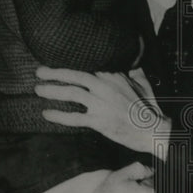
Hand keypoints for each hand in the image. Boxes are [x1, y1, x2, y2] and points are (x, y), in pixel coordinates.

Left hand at [35, 66, 170, 158]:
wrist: (154, 130)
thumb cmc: (149, 108)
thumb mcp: (143, 82)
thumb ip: (133, 71)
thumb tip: (131, 62)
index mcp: (113, 75)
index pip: (87, 67)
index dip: (71, 66)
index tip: (58, 65)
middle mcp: (104, 86)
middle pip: (74, 75)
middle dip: (54, 73)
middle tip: (39, 72)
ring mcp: (101, 104)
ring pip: (71, 93)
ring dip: (52, 91)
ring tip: (39, 90)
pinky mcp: (99, 121)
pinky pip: (74, 118)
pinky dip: (59, 115)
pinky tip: (47, 114)